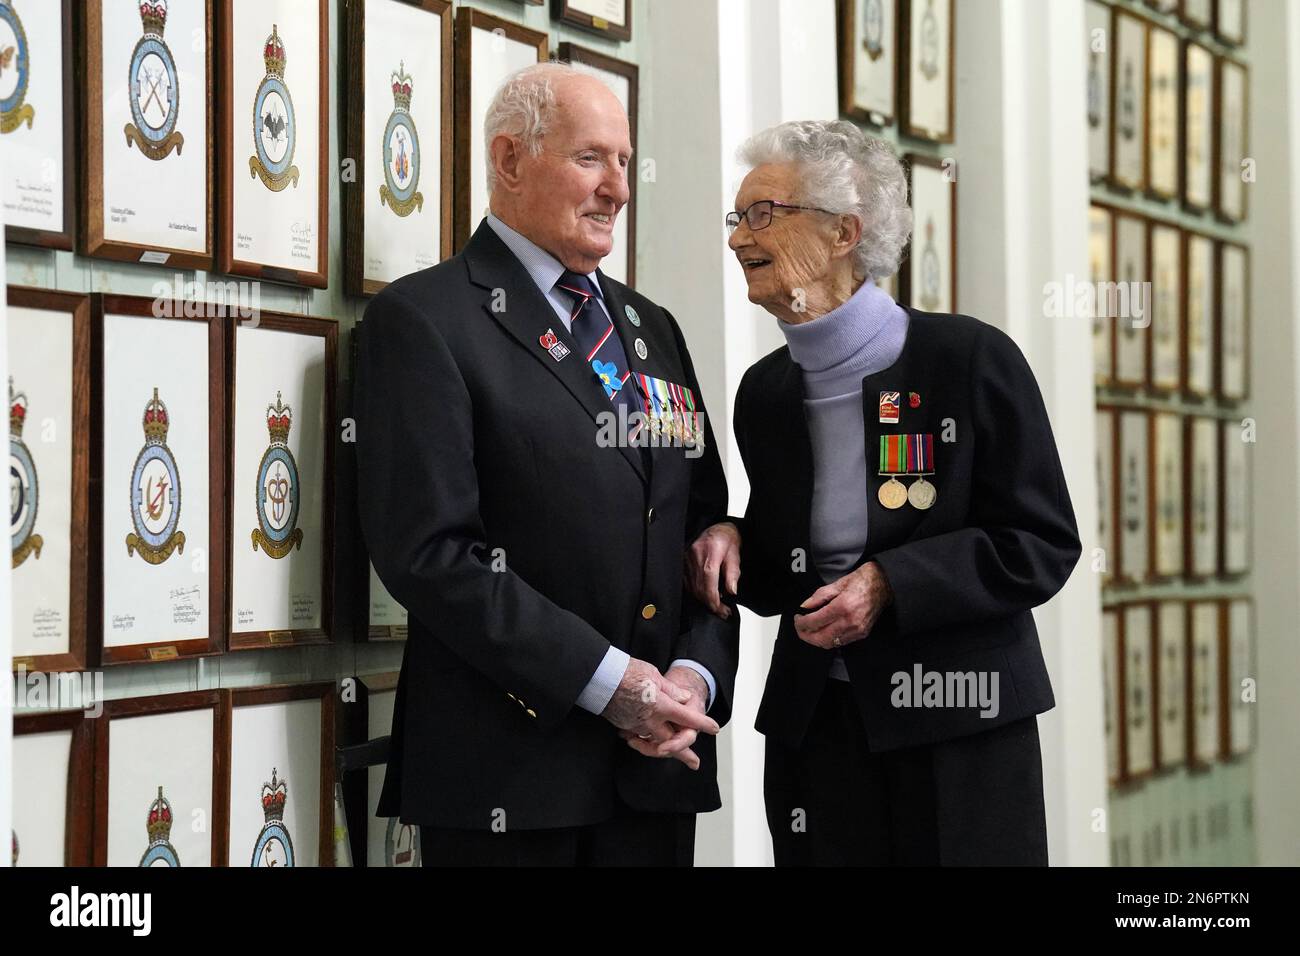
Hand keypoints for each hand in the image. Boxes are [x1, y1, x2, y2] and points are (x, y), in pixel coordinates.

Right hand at [602, 659, 718, 770]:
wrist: (601, 678)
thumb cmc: (628, 672)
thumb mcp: (655, 675)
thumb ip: (671, 690)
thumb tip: (684, 698)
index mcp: (662, 705)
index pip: (688, 718)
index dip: (703, 724)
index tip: (714, 728)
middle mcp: (651, 720)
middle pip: (672, 742)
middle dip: (684, 753)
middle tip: (694, 763)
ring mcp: (637, 725)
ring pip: (655, 743)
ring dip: (666, 750)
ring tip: (672, 755)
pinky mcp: (625, 726)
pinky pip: (640, 738)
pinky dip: (647, 742)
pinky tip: (651, 742)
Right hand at [686, 522, 740, 618]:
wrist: (715, 526)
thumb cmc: (725, 537)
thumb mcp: (735, 553)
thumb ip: (733, 573)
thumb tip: (732, 591)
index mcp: (710, 552)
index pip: (709, 582)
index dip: (714, 600)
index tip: (723, 610)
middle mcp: (695, 556)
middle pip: (699, 588)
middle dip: (711, 604)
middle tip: (722, 612)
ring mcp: (686, 559)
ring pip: (692, 588)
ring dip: (704, 600)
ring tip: (716, 605)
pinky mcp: (682, 562)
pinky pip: (687, 583)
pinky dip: (696, 592)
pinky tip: (705, 595)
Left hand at [793, 561, 892, 649]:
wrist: (884, 584)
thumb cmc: (861, 581)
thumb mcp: (837, 583)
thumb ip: (819, 596)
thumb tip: (805, 607)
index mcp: (842, 606)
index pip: (815, 622)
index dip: (801, 623)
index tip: (797, 618)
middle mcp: (850, 621)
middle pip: (820, 638)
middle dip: (806, 636)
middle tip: (800, 628)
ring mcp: (857, 630)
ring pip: (830, 643)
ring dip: (816, 639)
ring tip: (809, 630)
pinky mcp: (862, 633)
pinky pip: (840, 642)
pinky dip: (829, 639)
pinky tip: (824, 631)